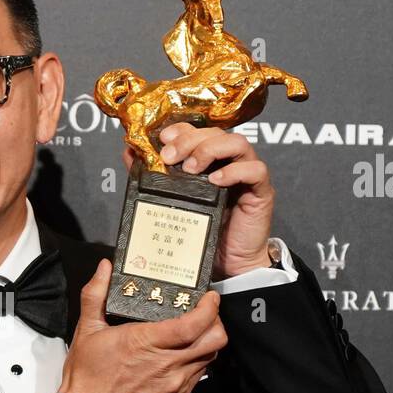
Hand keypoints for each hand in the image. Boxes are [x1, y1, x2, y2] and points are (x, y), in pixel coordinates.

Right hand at [58, 258, 226, 392]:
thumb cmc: (87, 378)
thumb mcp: (86, 331)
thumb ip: (95, 295)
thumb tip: (104, 268)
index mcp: (146, 342)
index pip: (195, 324)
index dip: (210, 308)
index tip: (209, 298)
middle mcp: (167, 364)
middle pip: (214, 340)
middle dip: (216, 322)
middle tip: (206, 314)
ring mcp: (175, 384)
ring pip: (210, 358)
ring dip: (206, 342)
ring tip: (194, 334)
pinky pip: (198, 377)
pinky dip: (196, 362)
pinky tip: (181, 357)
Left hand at [122, 123, 274, 278]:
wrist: (229, 263)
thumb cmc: (203, 230)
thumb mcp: (174, 200)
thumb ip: (152, 176)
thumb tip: (130, 152)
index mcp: (210, 159)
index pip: (198, 131)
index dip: (181, 129)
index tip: (162, 138)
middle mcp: (229, 161)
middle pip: (216, 132)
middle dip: (190, 139)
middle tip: (169, 156)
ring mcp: (247, 173)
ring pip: (238, 142)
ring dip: (210, 149)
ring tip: (190, 169)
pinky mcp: (262, 190)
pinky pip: (256, 170)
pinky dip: (235, 171)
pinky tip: (216, 180)